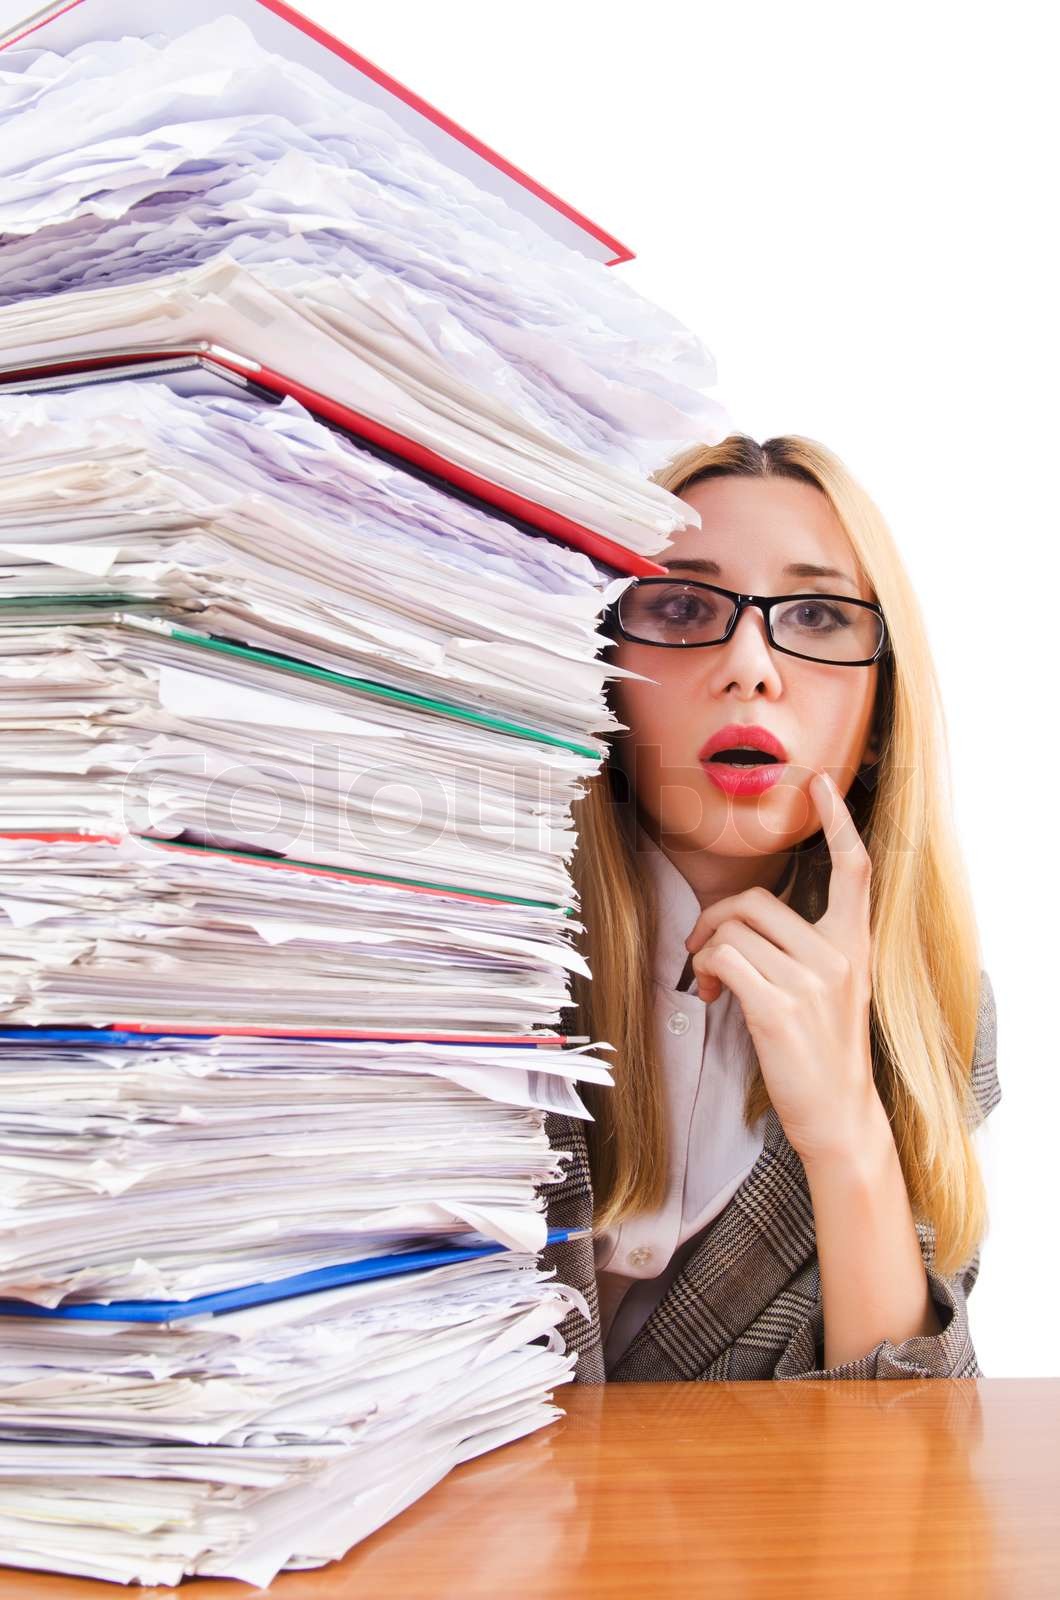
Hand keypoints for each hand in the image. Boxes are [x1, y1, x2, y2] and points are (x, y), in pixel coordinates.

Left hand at [684, 771, 881, 1163]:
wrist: (838, 1115)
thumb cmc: (824, 1053)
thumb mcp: (833, 990)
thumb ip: (806, 950)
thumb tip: (741, 927)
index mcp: (855, 945)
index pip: (856, 870)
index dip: (840, 822)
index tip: (823, 785)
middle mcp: (838, 956)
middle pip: (756, 901)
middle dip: (715, 920)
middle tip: (702, 949)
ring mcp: (812, 982)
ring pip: (732, 931)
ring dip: (704, 954)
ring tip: (708, 985)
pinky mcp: (779, 1008)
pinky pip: (722, 960)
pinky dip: (702, 972)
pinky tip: (707, 996)